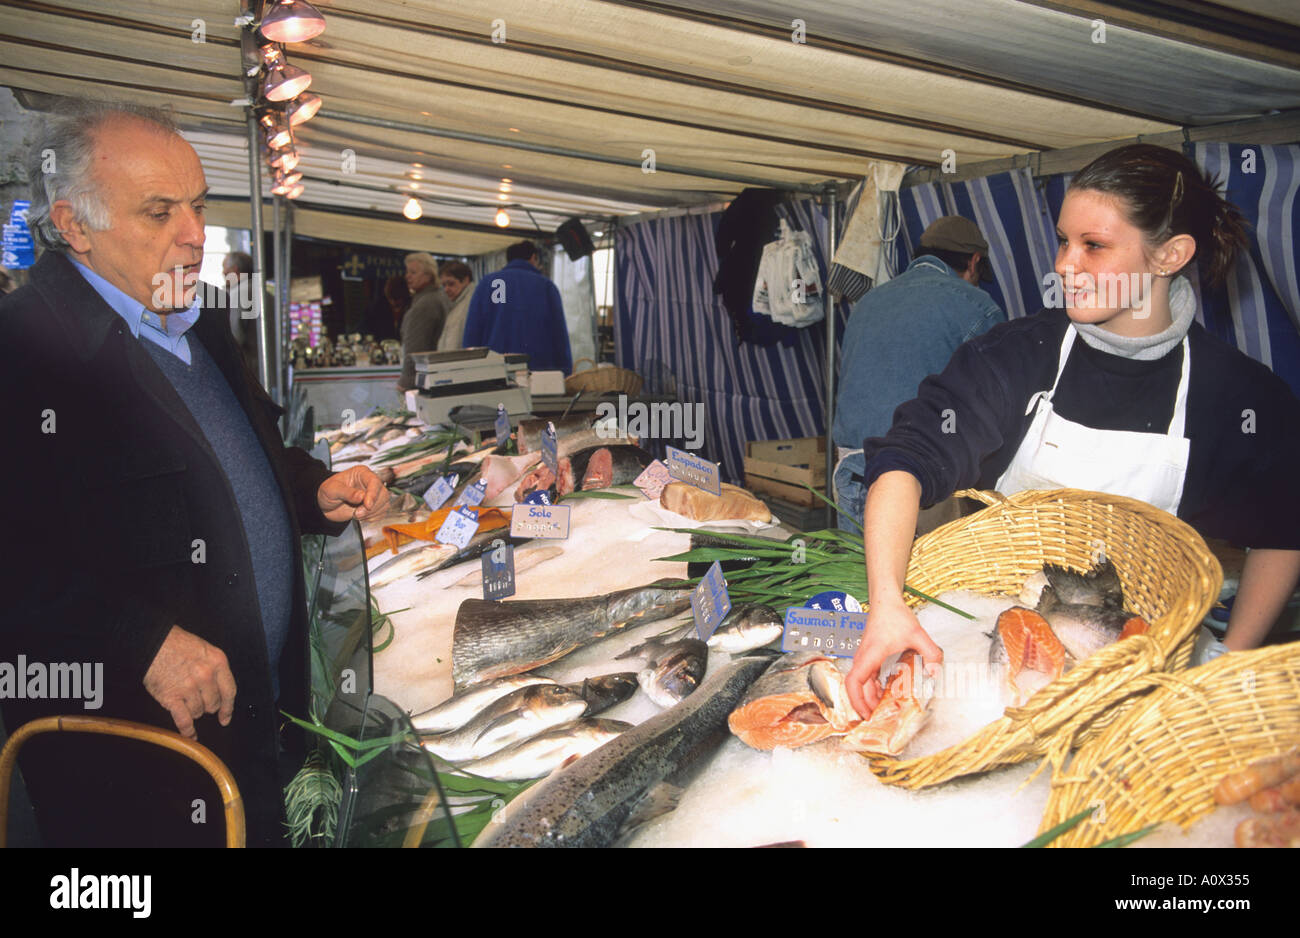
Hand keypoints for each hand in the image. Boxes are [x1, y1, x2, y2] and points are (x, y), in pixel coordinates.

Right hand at [143, 626, 236, 738]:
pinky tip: (190, 735)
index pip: (229, 691)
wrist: (153, 642)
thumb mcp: (205, 650)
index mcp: (218, 662)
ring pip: (198, 712)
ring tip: (185, 702)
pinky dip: (188, 731)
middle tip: (199, 702)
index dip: (228, 707)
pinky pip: (184, 720)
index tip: (226, 717)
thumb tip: (219, 689)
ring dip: (193, 711)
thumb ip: (215, 668)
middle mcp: (206, 676)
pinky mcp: (172, 697)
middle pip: (213, 704)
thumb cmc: (177, 644)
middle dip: (207, 706)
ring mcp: (190, 687)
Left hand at [318, 466, 386, 521]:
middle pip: (383, 494)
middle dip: (371, 507)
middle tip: (357, 513)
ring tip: (356, 515)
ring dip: (371, 513)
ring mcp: (373, 495)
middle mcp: (370, 483)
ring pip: (384, 504)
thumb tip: (361, 496)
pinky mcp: (374, 506)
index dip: (373, 494)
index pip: (374, 481)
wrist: (326, 505)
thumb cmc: (328, 492)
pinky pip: (381, 513)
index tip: (367, 505)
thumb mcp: (332, 490)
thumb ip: (346, 492)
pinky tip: (361, 516)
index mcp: (361, 473)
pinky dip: (372, 518)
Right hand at [845, 596, 942, 718]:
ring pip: (861, 684)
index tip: (866, 713)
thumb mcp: (917, 634)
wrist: (886, 601)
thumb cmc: (894, 615)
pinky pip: (867, 677)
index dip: (857, 701)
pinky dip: (873, 688)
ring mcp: (865, 658)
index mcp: (869, 656)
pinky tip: (886, 693)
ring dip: (869, 698)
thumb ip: (931, 653)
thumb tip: (935, 672)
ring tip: (882, 710)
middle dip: (864, 705)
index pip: (853, 682)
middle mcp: (863, 658)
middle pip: (856, 688)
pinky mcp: (870, 657)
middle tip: (877, 720)